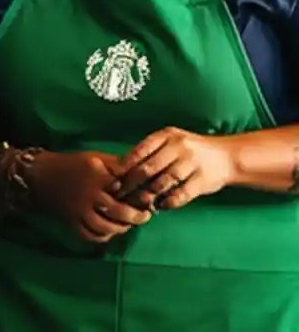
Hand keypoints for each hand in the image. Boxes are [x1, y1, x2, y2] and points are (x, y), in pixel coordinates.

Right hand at [28, 150, 151, 242]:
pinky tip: (109, 232)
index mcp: (96, 175)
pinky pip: (88, 235)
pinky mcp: (70, 220)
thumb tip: (140, 172)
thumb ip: (116, 164)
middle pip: (118, 212)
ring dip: (120, 229)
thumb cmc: (71, 164)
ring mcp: (78, 209)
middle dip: (136, 217)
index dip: (139, 196)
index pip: (125, 189)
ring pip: (104, 226)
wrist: (40, 174)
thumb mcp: (94, 158)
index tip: (148, 199)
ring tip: (128, 225)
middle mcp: (88, 194)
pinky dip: (101, 237)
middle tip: (145, 217)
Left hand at [113, 127, 233, 210]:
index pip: (140, 150)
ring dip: (148, 194)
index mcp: (167, 135)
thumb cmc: (190, 151)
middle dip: (132, 183)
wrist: (227, 157)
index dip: (125, 166)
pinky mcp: (203, 179)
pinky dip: (169, 202)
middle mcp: (179, 146)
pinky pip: (181, 194)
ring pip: (163, 182)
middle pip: (148, 168)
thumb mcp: (171, 142)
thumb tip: (121, 169)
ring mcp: (192, 162)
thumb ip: (150, 152)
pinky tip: (161, 206)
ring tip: (139, 202)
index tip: (114, 178)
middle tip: (121, 194)